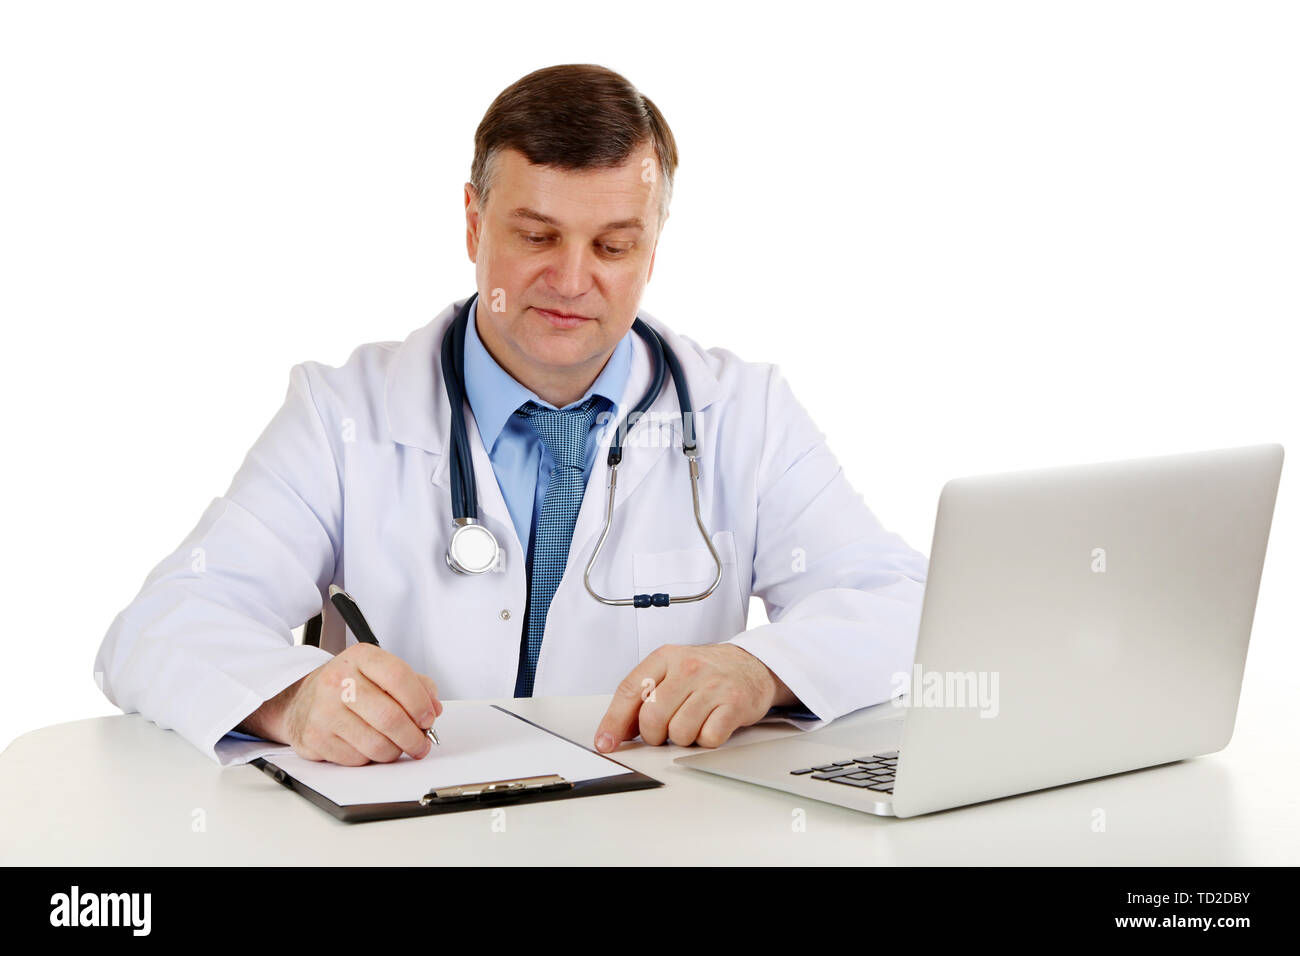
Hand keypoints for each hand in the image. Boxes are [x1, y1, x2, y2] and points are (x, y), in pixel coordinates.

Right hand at [245, 644, 442, 765]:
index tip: (428, 717)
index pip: (398, 677)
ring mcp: (324, 710)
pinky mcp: (315, 738)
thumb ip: (415, 685)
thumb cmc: (347, 686)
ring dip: (395, 752)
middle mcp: (339, 681)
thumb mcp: (380, 672)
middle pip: (390, 717)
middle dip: (414, 737)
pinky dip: (370, 759)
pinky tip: (368, 746)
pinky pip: (357, 759)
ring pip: (376, 744)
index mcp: (360, 657)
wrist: (301, 700)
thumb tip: (433, 708)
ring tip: (397, 746)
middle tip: (421, 744)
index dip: (420, 702)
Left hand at [593, 643, 796, 752]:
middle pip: (652, 717)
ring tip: (692, 722)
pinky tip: (710, 724)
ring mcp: (712, 685)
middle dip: (654, 734)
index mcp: (665, 658)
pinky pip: (708, 738)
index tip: (606, 742)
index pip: (629, 691)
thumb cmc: (706, 672)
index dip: (614, 721)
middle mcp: (687, 668)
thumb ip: (642, 696)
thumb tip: (615, 731)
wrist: (751, 665)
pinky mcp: (734, 703)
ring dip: (683, 738)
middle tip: (664, 731)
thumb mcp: (670, 671)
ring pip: (679, 732)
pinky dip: (706, 739)